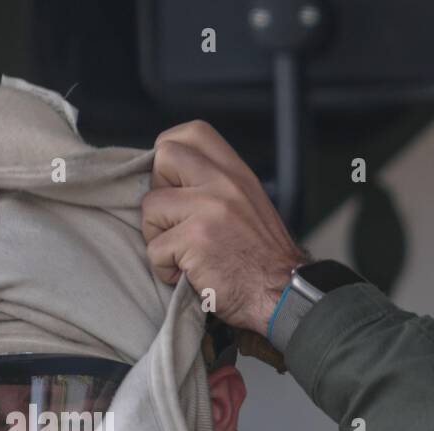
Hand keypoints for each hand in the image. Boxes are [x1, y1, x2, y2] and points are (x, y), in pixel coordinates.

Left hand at [142, 120, 308, 335]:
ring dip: (158, 237)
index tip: (171, 183)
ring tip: (183, 255)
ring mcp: (209, 208)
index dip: (169, 155)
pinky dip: (164, 269)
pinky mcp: (195, 240)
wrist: (283, 295)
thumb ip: (214, 185)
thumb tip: (169, 179)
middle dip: (158, 191)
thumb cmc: (260, 260)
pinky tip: (188, 275)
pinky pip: (155, 250)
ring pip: (150, 208)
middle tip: (175, 221)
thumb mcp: (246, 205)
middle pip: (164, 157)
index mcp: (236, 173)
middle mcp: (224, 183)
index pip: (192, 133)